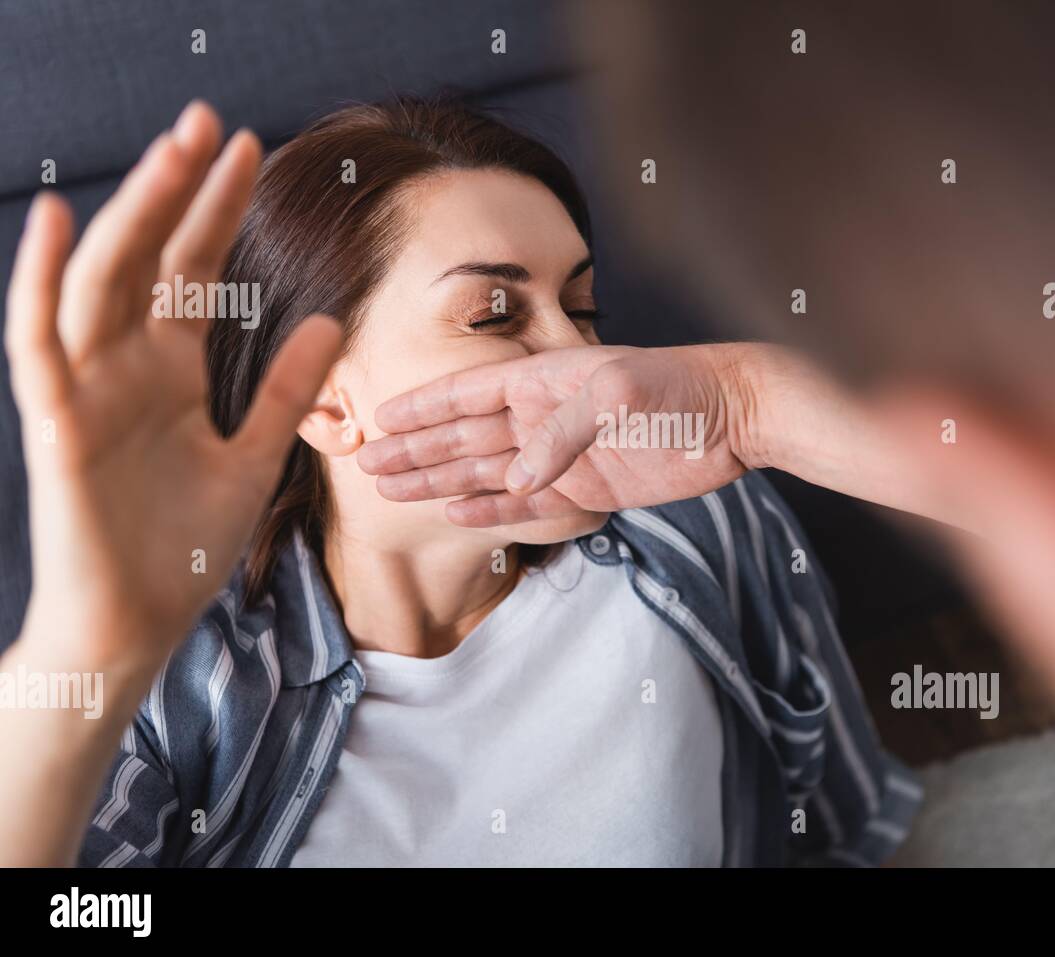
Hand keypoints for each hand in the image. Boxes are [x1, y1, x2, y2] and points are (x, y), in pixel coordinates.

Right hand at [6, 101, 340, 667]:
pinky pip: (39, 343)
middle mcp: (126, 369)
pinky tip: (60, 221)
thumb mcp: (254, 457)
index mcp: (172, 374)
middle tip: (212, 120)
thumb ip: (289, 391)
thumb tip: (333, 320)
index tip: (252, 151)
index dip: (218, 211)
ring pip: (101, 282)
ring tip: (170, 149)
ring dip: (132, 214)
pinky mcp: (58, 426)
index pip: (194, 271)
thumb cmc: (186, 546)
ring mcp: (87, 391)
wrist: (138, 624)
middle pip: (149, 259)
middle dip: (180, 190)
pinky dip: (41, 281)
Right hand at [357, 343, 762, 525]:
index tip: (379, 419)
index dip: (423, 407)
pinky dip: (491, 510)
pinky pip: (527, 504)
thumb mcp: (618, 392)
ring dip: (441, 479)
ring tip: (394, 491)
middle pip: (465, 435)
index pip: (467, 393)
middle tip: (368, 465)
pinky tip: (456, 513)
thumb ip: (561, 431)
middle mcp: (544, 417)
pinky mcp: (588, 490)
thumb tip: (516, 478)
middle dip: (417, 449)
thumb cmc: (677, 387)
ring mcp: (563, 456)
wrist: (734, 418)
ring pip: (487, 470)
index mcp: (543, 380)